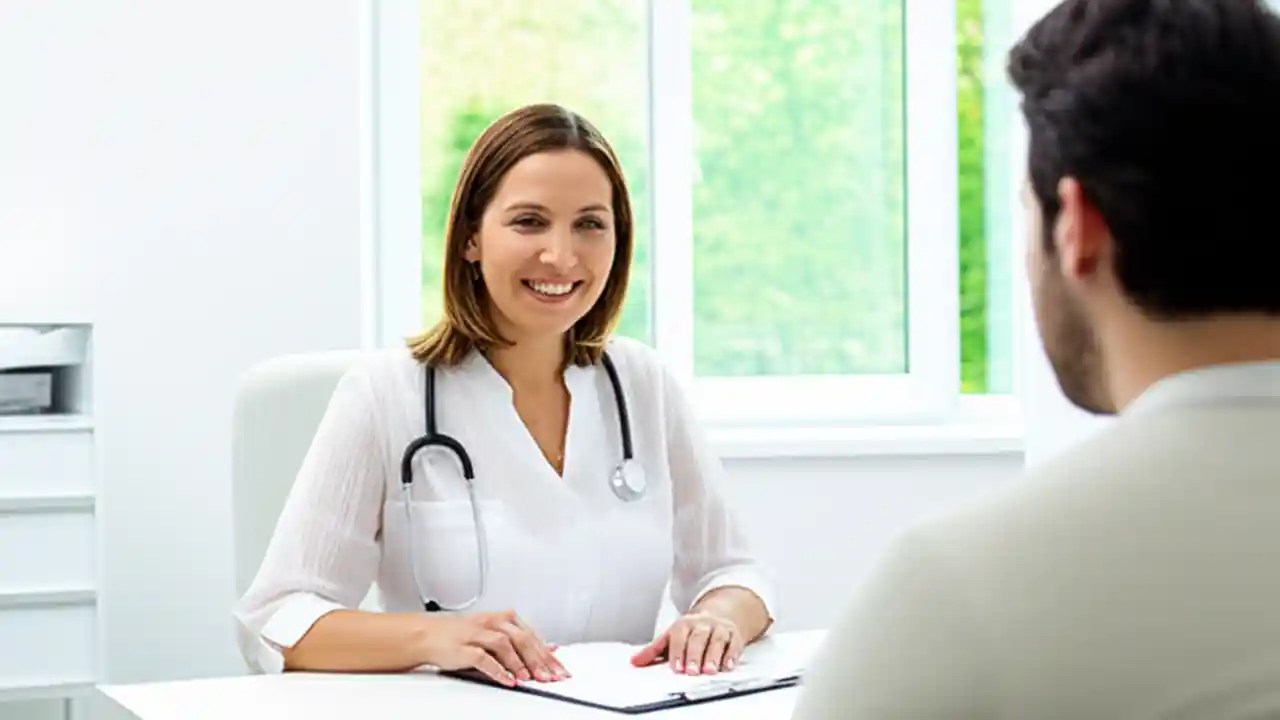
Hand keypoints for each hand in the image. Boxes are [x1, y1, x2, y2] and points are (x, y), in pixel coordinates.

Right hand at [418, 609, 568, 686]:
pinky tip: (508, 680)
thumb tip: (550, 648)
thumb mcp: (496, 633)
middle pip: (522, 639)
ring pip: (505, 645)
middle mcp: (492, 622)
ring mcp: (477, 633)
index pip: (532, 636)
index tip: (560, 669)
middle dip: (539, 660)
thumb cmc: (462, 636)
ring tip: (531, 678)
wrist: (427, 635)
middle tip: (551, 677)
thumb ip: (522, 641)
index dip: (547, 654)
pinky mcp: (463, 647)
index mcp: (503, 618)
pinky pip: (483, 658)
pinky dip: (498, 670)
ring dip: (520, 663)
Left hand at [630, 612, 744, 675]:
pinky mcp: (734, 635)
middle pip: (698, 638)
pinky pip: (734, 644)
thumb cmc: (691, 630)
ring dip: (713, 656)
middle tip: (691, 671)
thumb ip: (654, 650)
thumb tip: (634, 662)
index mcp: (684, 624)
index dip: (678, 651)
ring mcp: (719, 628)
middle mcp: (702, 624)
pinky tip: (728, 665)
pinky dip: (732, 655)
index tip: (676, 667)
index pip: (679, 636)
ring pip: (716, 640)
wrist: (719, 613)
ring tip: (710, 670)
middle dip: (695, 655)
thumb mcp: (671, 636)